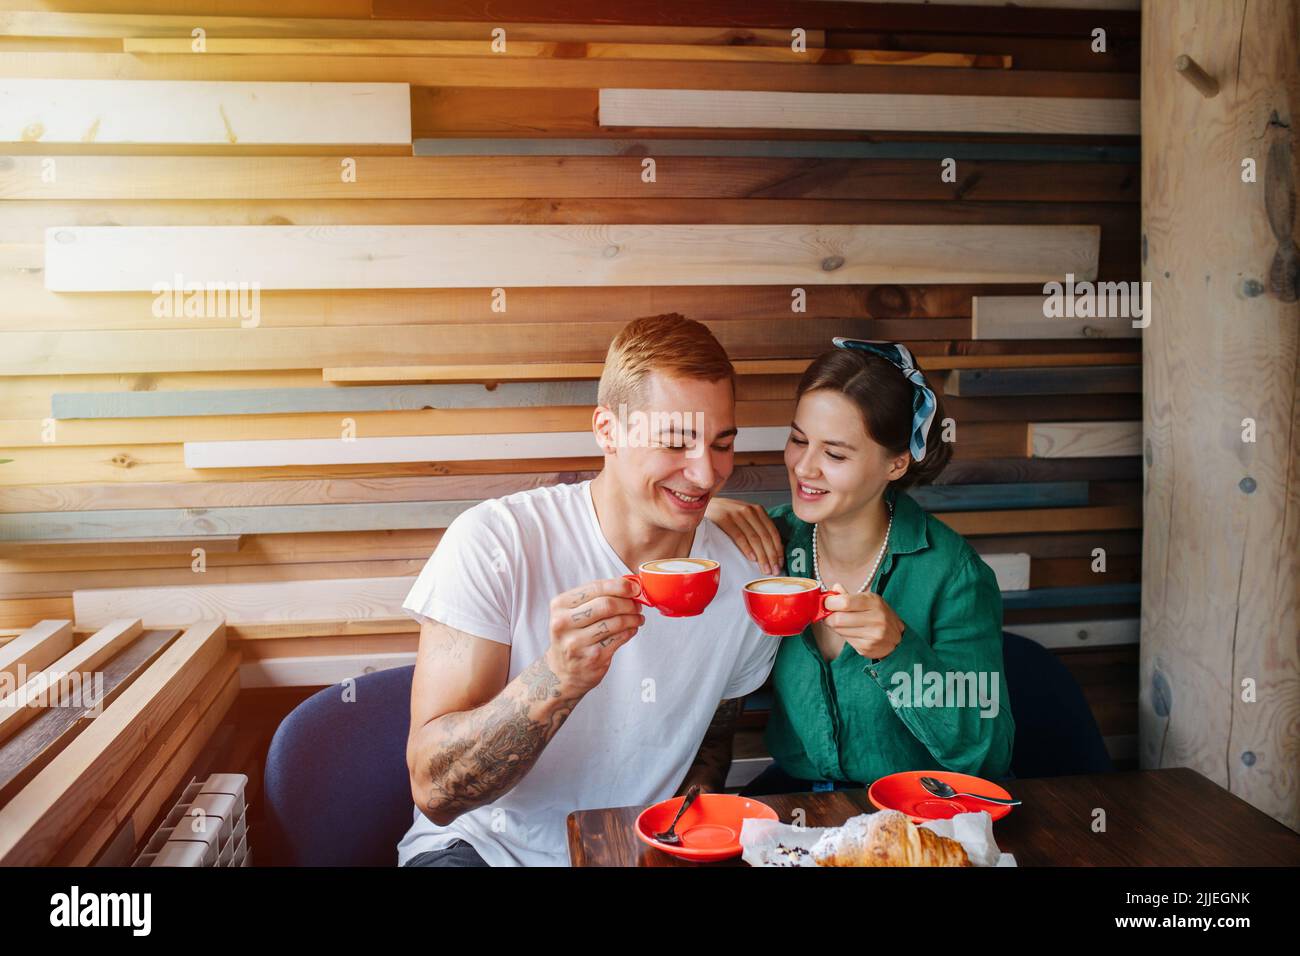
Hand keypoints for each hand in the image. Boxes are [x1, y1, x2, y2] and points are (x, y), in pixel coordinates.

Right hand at [545, 577, 645, 696]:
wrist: (563, 671)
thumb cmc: (573, 635)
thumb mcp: (573, 612)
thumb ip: (596, 597)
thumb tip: (629, 585)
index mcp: (559, 605)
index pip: (595, 588)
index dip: (619, 586)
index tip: (634, 587)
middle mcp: (564, 623)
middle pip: (607, 605)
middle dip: (628, 603)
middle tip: (637, 605)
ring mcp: (577, 642)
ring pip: (616, 622)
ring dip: (633, 618)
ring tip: (637, 617)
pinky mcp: (593, 657)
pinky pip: (620, 638)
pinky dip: (630, 631)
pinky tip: (632, 628)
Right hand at [704, 497, 782, 574]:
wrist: (703, 503)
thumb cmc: (725, 514)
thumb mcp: (744, 516)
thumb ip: (756, 527)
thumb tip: (771, 550)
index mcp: (758, 510)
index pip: (773, 532)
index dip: (778, 549)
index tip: (780, 564)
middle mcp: (749, 510)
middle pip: (765, 537)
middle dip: (772, 556)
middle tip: (774, 571)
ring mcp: (736, 514)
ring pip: (754, 538)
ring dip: (762, 556)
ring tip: (765, 569)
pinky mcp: (724, 519)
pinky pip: (739, 536)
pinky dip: (747, 548)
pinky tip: (752, 558)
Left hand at [822, 584, 904, 659]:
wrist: (897, 637)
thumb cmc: (878, 614)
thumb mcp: (868, 599)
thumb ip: (848, 596)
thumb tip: (833, 589)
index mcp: (874, 602)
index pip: (844, 602)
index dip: (829, 603)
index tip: (826, 602)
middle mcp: (875, 619)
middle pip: (838, 619)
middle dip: (828, 617)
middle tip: (829, 614)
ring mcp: (872, 636)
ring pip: (839, 631)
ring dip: (835, 626)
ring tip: (841, 622)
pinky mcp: (867, 648)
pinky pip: (846, 640)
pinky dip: (844, 635)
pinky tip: (850, 631)